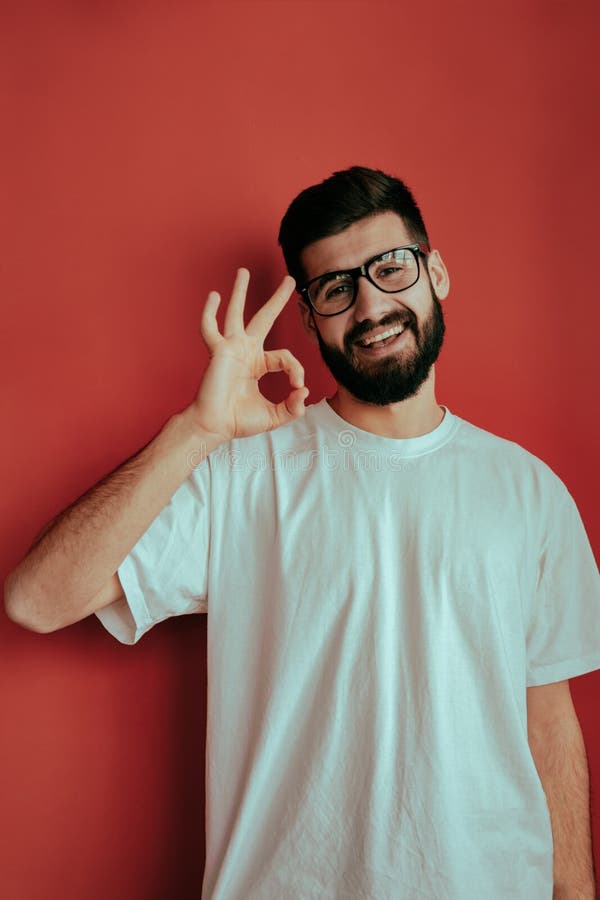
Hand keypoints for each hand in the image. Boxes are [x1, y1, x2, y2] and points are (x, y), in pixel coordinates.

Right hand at [189, 268, 308, 442]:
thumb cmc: (239, 420)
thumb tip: (304, 393)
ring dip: (240, 292)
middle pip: (264, 318)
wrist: (215, 426)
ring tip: (244, 271)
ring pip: (236, 314)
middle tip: (289, 280)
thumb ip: (292, 407)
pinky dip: (210, 312)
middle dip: (277, 299)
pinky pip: (210, 329)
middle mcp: (245, 351)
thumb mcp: (275, 415)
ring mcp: (230, 349)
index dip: (296, 369)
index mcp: (259, 364)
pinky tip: (214, 296)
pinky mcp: (218, 352)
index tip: (298, 387)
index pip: (286, 356)